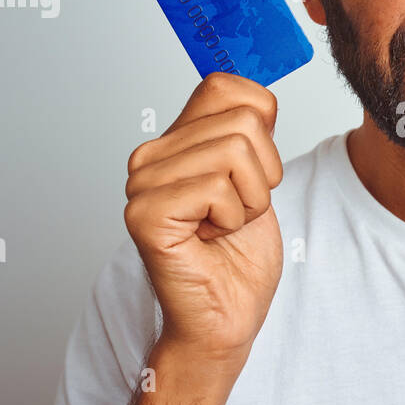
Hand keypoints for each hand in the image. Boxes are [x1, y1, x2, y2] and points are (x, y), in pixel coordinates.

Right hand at [124, 72, 284, 367]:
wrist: (226, 317)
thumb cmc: (239, 256)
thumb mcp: (257, 178)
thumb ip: (249, 132)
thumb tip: (258, 94)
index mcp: (174, 141)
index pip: (226, 87)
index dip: (262, 130)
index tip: (251, 175)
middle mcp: (150, 156)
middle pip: (243, 123)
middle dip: (262, 176)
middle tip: (236, 213)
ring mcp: (142, 184)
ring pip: (235, 153)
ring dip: (249, 200)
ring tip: (223, 226)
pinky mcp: (145, 214)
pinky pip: (217, 187)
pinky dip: (232, 219)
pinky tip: (210, 239)